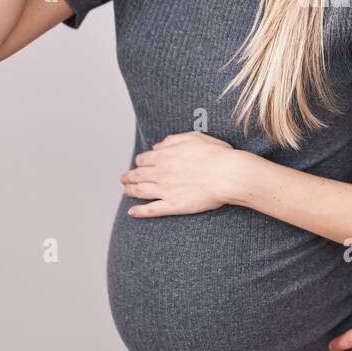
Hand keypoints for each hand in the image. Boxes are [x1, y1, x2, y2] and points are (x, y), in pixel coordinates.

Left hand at [120, 131, 244, 216]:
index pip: (144, 158)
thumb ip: (172, 140)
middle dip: (128, 176)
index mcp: (165, 155)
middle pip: (138, 175)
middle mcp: (160, 172)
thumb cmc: (216, 155)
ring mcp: (165, 190)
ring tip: (125, 191)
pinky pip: (151, 210)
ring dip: (129, 191)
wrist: (228, 175)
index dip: (140, 161)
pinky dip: (139, 212)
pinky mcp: (172, 205)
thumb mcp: (194, 137)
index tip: (139, 163)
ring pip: (140, 191)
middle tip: (123, 179)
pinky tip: (132, 212)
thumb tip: (157, 145)